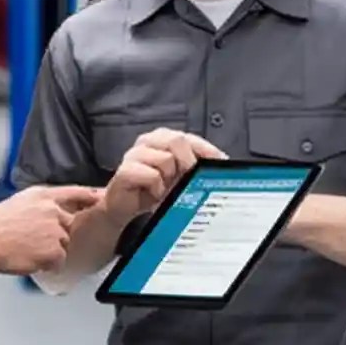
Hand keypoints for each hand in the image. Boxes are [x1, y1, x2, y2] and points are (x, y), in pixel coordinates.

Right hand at [0, 185, 101, 275]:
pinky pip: (58, 261)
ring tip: (27, 249)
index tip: (99, 198)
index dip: (89, 196)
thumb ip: (40, 204)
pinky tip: (30, 259)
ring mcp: (55, 231)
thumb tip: (52, 211)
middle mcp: (53, 210)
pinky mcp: (54, 251)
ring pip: (63, 244)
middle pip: (69, 224)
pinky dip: (48, 264)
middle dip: (58, 234)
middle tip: (35, 240)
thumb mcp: (19, 202)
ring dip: (51, 250)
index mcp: (43, 196)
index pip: (75, 193)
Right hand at [100, 128, 225, 226]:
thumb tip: (221, 165)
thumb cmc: (153, 189)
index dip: (207, 150)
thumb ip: (194, 166)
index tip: (221, 163)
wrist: (124, 207)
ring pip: (165, 159)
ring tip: (166, 189)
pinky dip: (157, 188)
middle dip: (189, 162)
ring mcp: (134, 154)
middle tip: (190, 179)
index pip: (189, 137)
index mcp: (162, 138)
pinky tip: (155, 194)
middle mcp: (148, 141)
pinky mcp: (124, 170)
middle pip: (177, 140)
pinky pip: (151, 175)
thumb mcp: (178, 176)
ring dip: (170, 179)